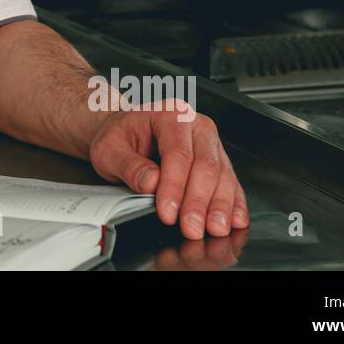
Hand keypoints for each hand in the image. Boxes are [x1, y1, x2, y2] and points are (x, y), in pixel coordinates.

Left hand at [87, 98, 248, 239]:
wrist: (123, 132)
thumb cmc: (119, 137)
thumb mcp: (109, 149)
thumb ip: (129, 165)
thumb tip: (151, 182)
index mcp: (169, 115)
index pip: (178, 153)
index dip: (175, 186)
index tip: (167, 212)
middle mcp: (195, 125)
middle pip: (206, 165)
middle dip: (199, 201)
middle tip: (192, 227)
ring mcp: (209, 142)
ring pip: (223, 175)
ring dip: (220, 206)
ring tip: (214, 229)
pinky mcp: (217, 159)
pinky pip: (231, 181)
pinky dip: (234, 203)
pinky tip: (234, 219)